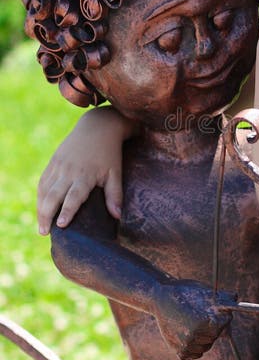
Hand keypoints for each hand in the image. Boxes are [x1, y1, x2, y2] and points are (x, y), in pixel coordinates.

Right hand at [38, 107, 135, 234]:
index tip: (61, 225)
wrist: (98, 126)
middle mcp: (69, 170)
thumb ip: (115, 195)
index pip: (74, 196)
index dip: (67, 210)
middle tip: (44, 232)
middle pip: (53, 195)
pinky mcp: (54, 161)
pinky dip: (40, 195)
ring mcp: (59, 165)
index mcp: (85, 174)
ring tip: (41, 226)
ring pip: (45, 189)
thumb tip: (117, 217)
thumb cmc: (109, 152)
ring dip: (41, 208)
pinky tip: (41, 207)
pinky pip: (43, 181)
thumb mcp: (115, 172)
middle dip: (47, 215)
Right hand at [153, 279, 235, 359]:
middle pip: (216, 335)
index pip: (224, 323)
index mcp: (204, 320)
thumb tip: (235, 299)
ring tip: (194, 324)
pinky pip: (196, 353)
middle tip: (202, 317)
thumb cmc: (185, 292)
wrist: (160, 298)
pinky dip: (195, 346)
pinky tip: (188, 333)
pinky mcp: (180, 351)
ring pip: (206, 346)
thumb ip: (222, 298)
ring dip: (205, 337)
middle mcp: (196, 335)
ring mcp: (187, 344)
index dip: (222, 316)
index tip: (215, 311)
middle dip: (213, 326)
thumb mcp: (204, 291)